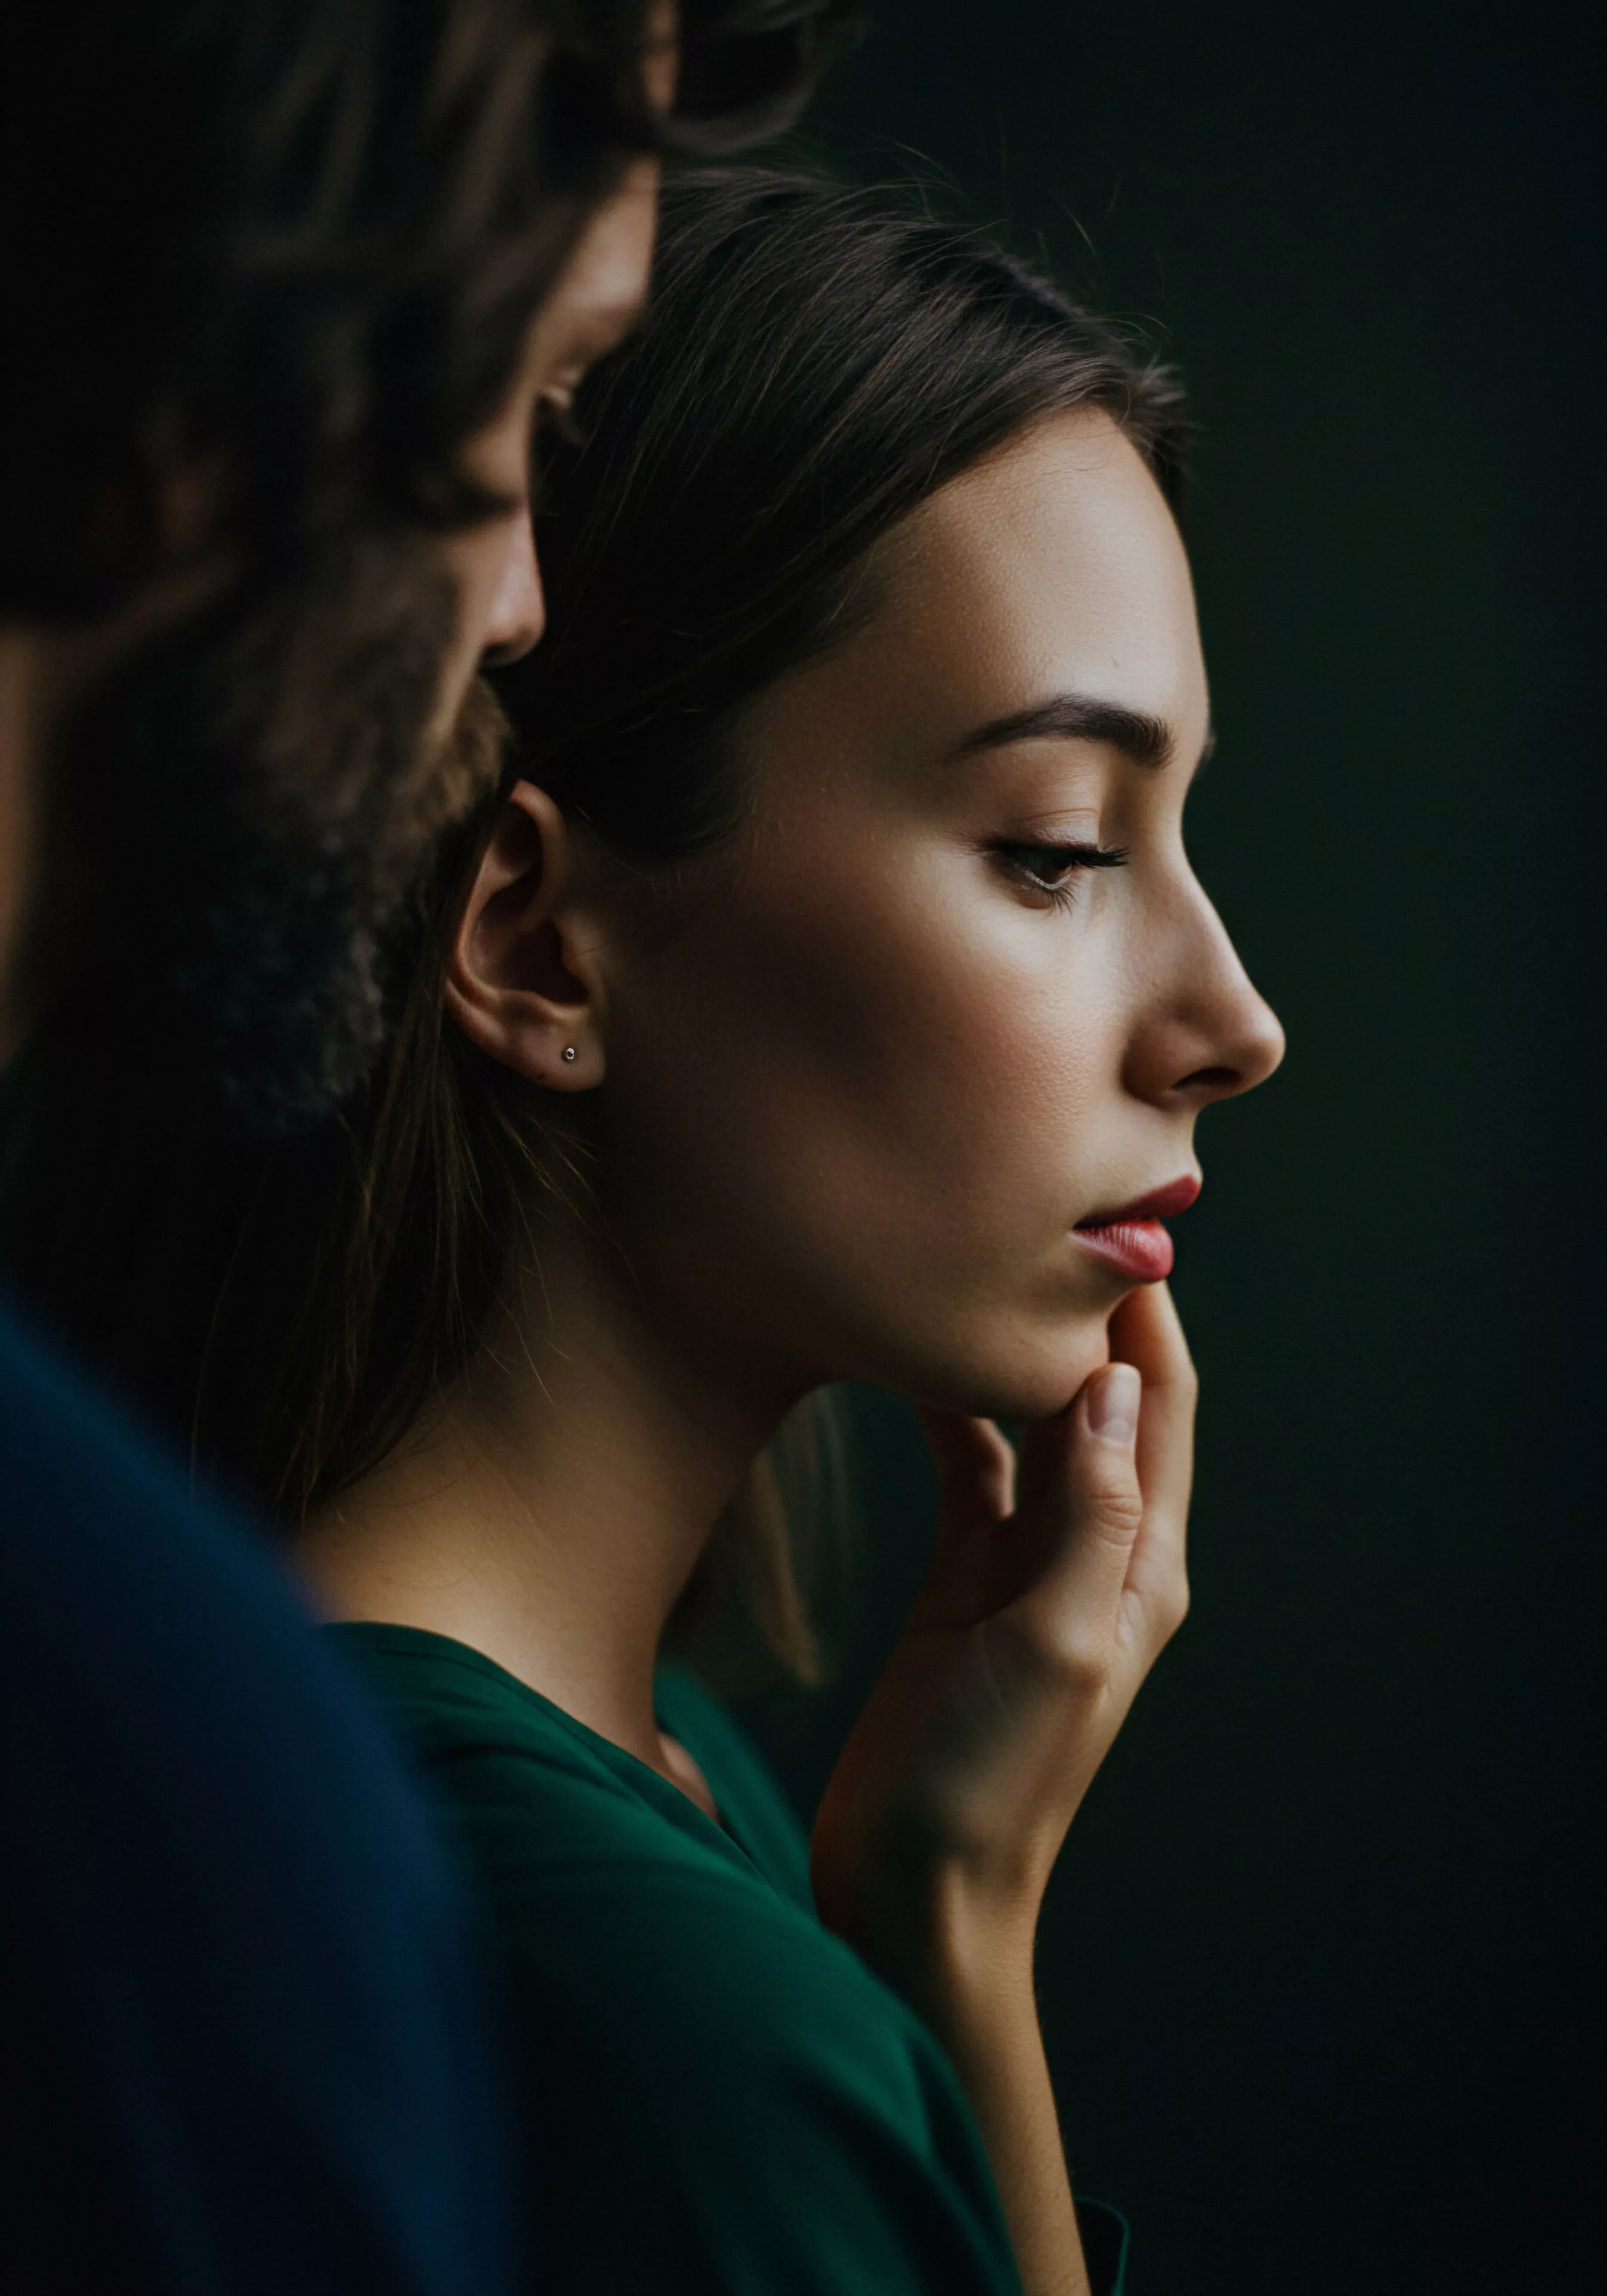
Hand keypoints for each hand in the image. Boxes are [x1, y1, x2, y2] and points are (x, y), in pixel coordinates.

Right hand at [811, 1281, 1194, 1990]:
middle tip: (1029, 1217)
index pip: (1160, 1408)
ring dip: (1011, 1352)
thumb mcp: (1055, 1642)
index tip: (1113, 1225)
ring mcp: (1027, 1562)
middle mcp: (1095, 1550)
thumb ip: (1090, 1515)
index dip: (1146, 1317)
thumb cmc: (991, 1779)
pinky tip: (913, 1358)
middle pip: (1102, 1401)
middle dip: (1081, 1312)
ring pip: (1031, 1423)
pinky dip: (949, 1410)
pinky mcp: (963, 1578)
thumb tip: (1112, 1385)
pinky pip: (967, 1467)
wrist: (917, 1882)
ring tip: (968, 1269)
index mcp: (1142, 1563)